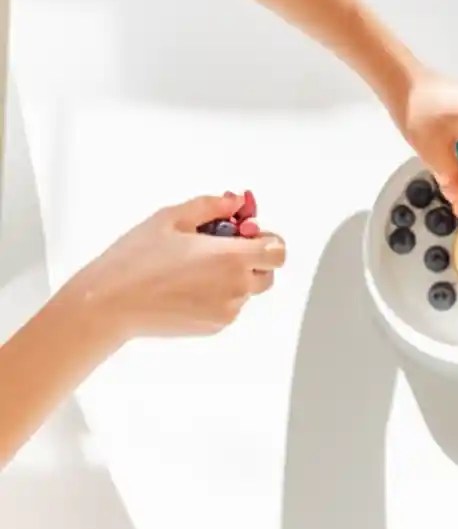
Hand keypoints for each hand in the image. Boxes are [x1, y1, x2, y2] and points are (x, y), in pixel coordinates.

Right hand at [61, 193, 287, 341]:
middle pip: (267, 271)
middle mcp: (235, 288)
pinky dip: (219, 294)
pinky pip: (229, 306)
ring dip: (233, 276)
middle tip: (218, 247)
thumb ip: (212, 206)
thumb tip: (236, 202)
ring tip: (194, 266)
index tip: (245, 232)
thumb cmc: (134, 260)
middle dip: (251, 257)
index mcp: (231, 259)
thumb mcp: (171, 218)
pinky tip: (186, 285)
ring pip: (247, 290)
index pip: (278, 251)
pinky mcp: (215, 327)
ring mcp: (227, 311)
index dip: (266, 239)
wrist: (109, 304)